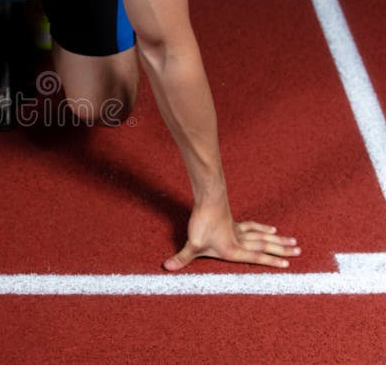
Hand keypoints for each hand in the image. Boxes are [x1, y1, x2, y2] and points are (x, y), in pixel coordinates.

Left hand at [163, 203, 300, 270]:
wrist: (207, 199)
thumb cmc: (202, 224)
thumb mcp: (191, 244)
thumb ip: (182, 258)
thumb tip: (167, 267)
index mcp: (233, 250)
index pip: (256, 257)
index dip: (271, 261)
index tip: (288, 264)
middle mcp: (240, 241)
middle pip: (265, 245)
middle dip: (282, 250)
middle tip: (300, 251)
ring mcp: (238, 229)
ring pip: (263, 236)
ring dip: (278, 240)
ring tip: (293, 242)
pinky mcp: (234, 221)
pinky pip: (253, 226)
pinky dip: (263, 229)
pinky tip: (271, 229)